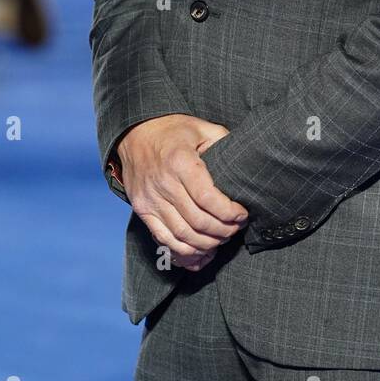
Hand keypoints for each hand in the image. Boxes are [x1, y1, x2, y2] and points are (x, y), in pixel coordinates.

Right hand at [117, 114, 245, 271]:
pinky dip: (184, 252)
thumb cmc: (173, 131)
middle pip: (197, 221)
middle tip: (235, 228)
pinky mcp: (142, 210)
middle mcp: (163, 183)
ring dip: (206, 244)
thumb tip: (245, 162)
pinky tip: (201, 252)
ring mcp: (150, 200)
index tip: (242, 214)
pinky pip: (164, 240)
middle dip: (223, 231)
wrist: (135, 133)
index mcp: (180, 161)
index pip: (208, 198)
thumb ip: (224, 142)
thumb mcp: (202, 127)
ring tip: (221, 239)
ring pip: (182, 236)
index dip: (229, 212)